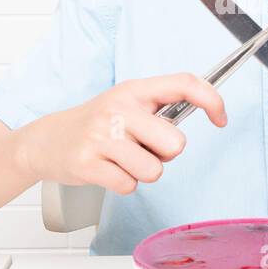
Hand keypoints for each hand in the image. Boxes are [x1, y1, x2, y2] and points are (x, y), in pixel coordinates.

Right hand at [17, 73, 226, 194]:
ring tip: (122, 159)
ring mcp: (101, 136)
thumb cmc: (98, 124)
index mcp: (133, 90)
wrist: (46, 141)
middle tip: (143, 148)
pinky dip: (123, 184)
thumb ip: (162, 108)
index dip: (212, 100)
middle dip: (165, 154)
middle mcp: (118, 109)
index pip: (184, 83)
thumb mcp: (127, 103)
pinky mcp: (87, 163)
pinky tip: (107, 169)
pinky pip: (129, 185)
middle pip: (175, 144)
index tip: (221, 118)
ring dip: (142, 171)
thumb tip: (208, 110)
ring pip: (154, 171)